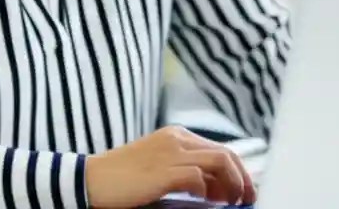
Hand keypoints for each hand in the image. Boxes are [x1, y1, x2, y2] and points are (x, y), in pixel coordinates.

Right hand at [85, 126, 256, 207]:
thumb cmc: (123, 179)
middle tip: (248, 199)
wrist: (91, 180)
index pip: (219, 149)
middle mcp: (176, 139)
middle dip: (243, 178)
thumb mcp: (159, 168)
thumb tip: (217, 187)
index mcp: (176, 135)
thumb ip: (186, 170)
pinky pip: (198, 177)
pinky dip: (207, 190)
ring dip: (233, 184)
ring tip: (233, 202)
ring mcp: (170, 153)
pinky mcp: (162, 171)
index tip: (243, 190)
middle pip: (225, 154)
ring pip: (219, 162)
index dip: (237, 171)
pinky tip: (205, 200)